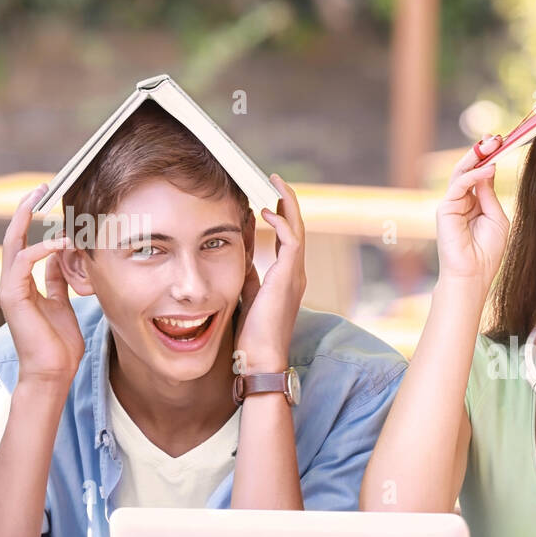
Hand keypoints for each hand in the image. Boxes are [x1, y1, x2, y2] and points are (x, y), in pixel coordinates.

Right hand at [0, 184, 84, 387]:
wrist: (53, 372)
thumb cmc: (60, 344)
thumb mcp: (64, 304)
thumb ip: (58, 281)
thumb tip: (61, 258)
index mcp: (24, 283)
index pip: (26, 242)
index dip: (36, 220)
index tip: (51, 200)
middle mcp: (13, 282)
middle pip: (14, 235)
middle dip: (26, 209)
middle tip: (43, 186)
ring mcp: (10, 288)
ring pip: (14, 243)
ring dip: (29, 220)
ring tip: (46, 201)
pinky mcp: (13, 296)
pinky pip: (23, 262)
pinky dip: (40, 248)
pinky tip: (60, 242)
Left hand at [236, 174, 306, 372]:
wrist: (260, 357)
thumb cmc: (252, 333)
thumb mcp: (246, 293)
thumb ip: (247, 270)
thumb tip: (237, 249)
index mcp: (287, 277)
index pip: (288, 238)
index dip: (279, 215)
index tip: (265, 198)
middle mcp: (296, 273)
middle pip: (297, 227)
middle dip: (287, 201)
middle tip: (274, 179)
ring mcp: (295, 274)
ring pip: (298, 228)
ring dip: (287, 203)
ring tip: (274, 183)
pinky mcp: (289, 277)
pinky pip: (291, 240)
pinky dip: (281, 222)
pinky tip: (265, 211)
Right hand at [435, 136, 510, 298]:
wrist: (473, 275)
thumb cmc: (487, 252)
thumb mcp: (496, 217)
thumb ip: (490, 194)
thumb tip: (488, 169)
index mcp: (474, 202)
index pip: (481, 174)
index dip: (490, 157)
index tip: (502, 142)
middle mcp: (461, 200)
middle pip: (469, 168)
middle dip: (482, 151)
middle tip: (495, 136)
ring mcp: (451, 204)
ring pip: (461, 172)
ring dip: (476, 156)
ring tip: (491, 143)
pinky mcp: (445, 209)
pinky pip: (460, 185)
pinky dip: (474, 175)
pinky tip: (489, 169)